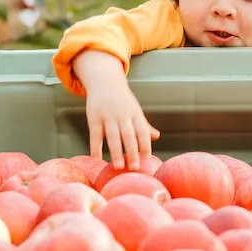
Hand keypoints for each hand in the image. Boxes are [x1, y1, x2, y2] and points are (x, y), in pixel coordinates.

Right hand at [74, 50, 158, 169]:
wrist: (105, 82)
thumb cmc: (122, 100)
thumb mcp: (135, 110)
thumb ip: (144, 125)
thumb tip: (157, 136)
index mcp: (135, 114)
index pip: (143, 132)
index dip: (145, 145)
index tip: (147, 160)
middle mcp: (123, 116)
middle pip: (129, 136)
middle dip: (133, 152)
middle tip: (135, 167)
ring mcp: (108, 117)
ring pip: (113, 136)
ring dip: (116, 152)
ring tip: (118, 167)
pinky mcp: (94, 118)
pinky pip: (95, 135)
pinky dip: (96, 148)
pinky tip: (97, 159)